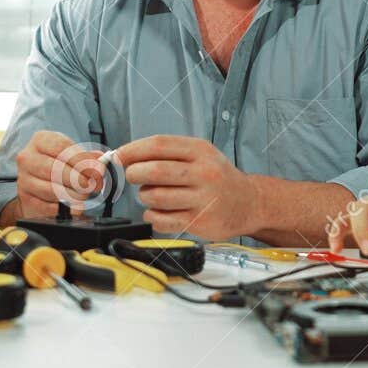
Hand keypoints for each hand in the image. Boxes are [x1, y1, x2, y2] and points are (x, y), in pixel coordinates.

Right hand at [13, 130, 103, 218]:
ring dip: (73, 195)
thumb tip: (100, 164)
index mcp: (41, 140)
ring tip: (84, 196)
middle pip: (56, 169)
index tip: (98, 171)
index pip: (62, 148)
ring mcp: (24, 179)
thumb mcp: (71, 155)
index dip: (83, 160)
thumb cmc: (57, 165)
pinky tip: (72, 207)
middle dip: (79, 179)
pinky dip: (62, 208)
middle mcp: (28, 158)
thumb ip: (87, 158)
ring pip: (51, 189)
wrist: (36, 183)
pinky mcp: (25, 199)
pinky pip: (46, 206)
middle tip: (93, 186)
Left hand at [116, 135, 257, 239]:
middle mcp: (203, 173)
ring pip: (155, 197)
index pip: (159, 145)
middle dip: (135, 173)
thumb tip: (127, 156)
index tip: (118, 155)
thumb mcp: (200, 154)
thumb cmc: (217, 177)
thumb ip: (168, 153)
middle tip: (133, 176)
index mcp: (200, 151)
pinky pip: (161, 220)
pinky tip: (160, 212)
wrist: (248, 203)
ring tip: (153, 195)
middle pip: (155, 171)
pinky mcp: (199, 222)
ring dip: (145, 196)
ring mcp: (202, 199)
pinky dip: (152, 216)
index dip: (133, 150)